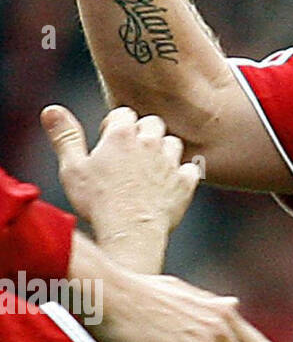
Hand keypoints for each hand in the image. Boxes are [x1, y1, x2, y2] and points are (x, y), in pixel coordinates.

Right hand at [42, 105, 200, 254]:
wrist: (129, 232)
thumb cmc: (97, 202)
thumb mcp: (73, 168)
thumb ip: (65, 136)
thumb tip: (52, 109)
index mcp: (122, 135)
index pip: (123, 113)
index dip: (114, 124)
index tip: (106, 140)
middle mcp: (151, 143)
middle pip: (152, 123)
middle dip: (141, 132)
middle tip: (127, 154)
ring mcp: (171, 162)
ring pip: (172, 143)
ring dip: (162, 151)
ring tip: (147, 169)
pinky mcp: (185, 182)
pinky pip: (190, 169)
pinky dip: (181, 174)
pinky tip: (169, 184)